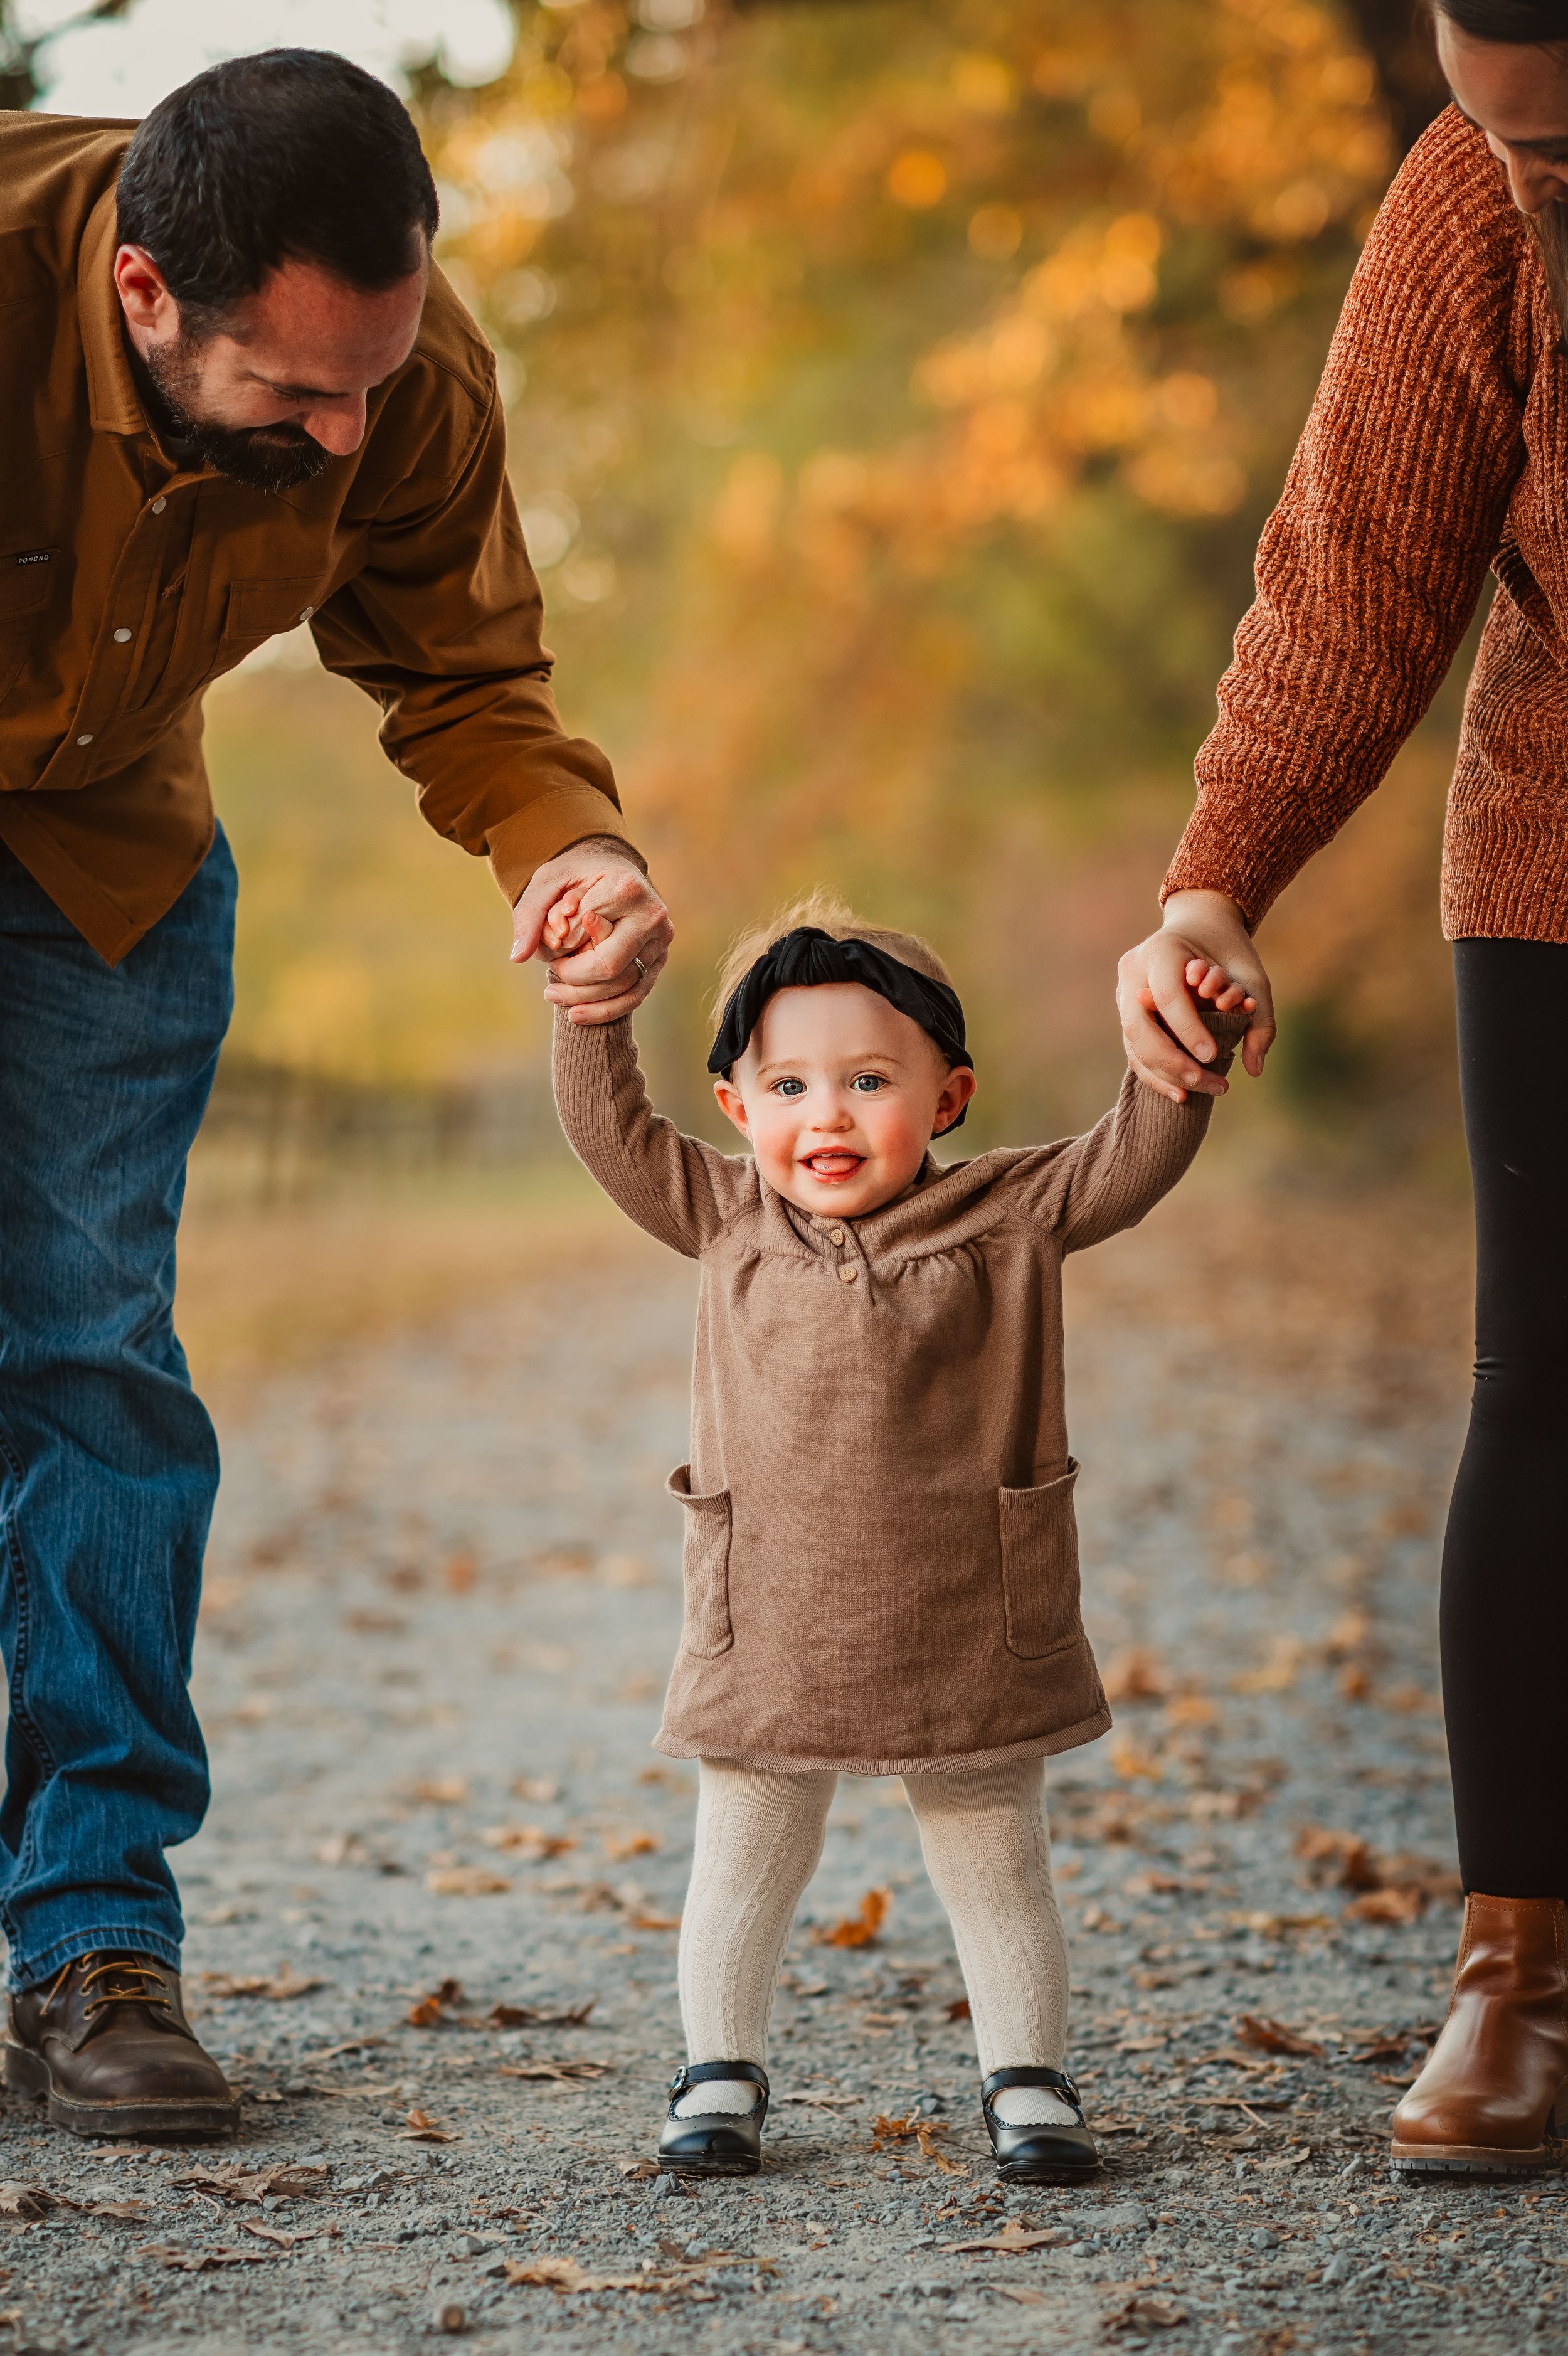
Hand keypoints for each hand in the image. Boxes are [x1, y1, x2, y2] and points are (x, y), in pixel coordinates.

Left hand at [511, 840, 672, 1023]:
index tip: (547, 941)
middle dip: (572, 978)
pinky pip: (635, 995)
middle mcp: (652, 915)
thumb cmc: (576, 874)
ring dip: (583, 998)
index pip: (584, 933)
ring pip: (622, 986)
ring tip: (553, 994)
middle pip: (608, 967)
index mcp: (626, 888)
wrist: (610, 868)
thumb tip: (518, 957)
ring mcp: (660, 940)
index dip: (559, 946)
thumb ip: (530, 917)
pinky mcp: (659, 959)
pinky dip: (605, 1010)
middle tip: (549, 977)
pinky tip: (576, 1013)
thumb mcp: (546, 883)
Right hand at [1116, 888, 1274, 1103]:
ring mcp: (1123, 990)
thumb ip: (1259, 1019)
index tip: (1214, 1057)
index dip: (1188, 1031)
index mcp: (1162, 949)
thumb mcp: (1252, 977)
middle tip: (1206, 1081)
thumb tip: (1254, 1069)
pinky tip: (1179, 1093)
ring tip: (1192, 1095)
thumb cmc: (1229, 952)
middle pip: (1140, 1025)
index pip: (1168, 996)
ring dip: (1162, 1074)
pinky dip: (1154, 1073)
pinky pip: (1132, 1048)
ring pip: (1132, 1042)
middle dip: (1171, 1061)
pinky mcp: (1125, 1010)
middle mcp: (1133, 969)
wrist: (1199, 927)